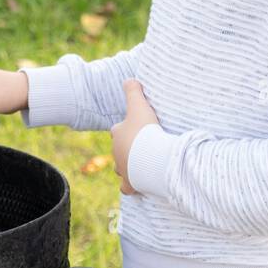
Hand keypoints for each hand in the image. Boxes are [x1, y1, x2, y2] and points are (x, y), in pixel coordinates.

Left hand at [110, 78, 159, 194]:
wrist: (151, 158)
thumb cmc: (145, 131)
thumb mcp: (139, 105)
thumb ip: (134, 91)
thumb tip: (129, 79)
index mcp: (117, 134)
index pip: (118, 129)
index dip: (126, 128)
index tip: (138, 127)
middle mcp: (116, 153)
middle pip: (119, 149)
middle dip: (128, 148)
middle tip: (144, 145)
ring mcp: (123, 170)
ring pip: (120, 168)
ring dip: (129, 165)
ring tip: (141, 163)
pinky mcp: (130, 185)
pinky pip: (127, 188)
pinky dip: (131, 186)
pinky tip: (138, 183)